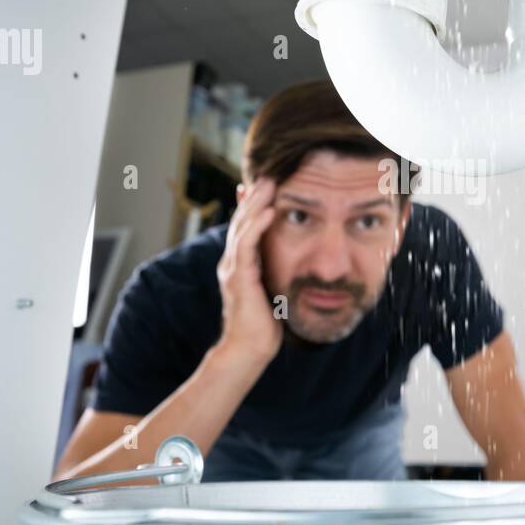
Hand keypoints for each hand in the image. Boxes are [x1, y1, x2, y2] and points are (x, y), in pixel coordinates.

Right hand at [214, 179, 281, 372]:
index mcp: (240, 265)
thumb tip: (292, 261)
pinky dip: (258, 226)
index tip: (262, 185)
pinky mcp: (239, 278)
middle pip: (240, 221)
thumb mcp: (272, 290)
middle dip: (253, 197)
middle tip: (266, 174)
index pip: (244, 228)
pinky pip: (247, 246)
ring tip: (267, 183)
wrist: (249, 350)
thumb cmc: (264, 325)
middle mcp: (232, 263)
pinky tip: (270, 211)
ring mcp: (233, 269)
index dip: (251, 206)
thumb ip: (274, 273)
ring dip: (255, 203)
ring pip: (242, 228)